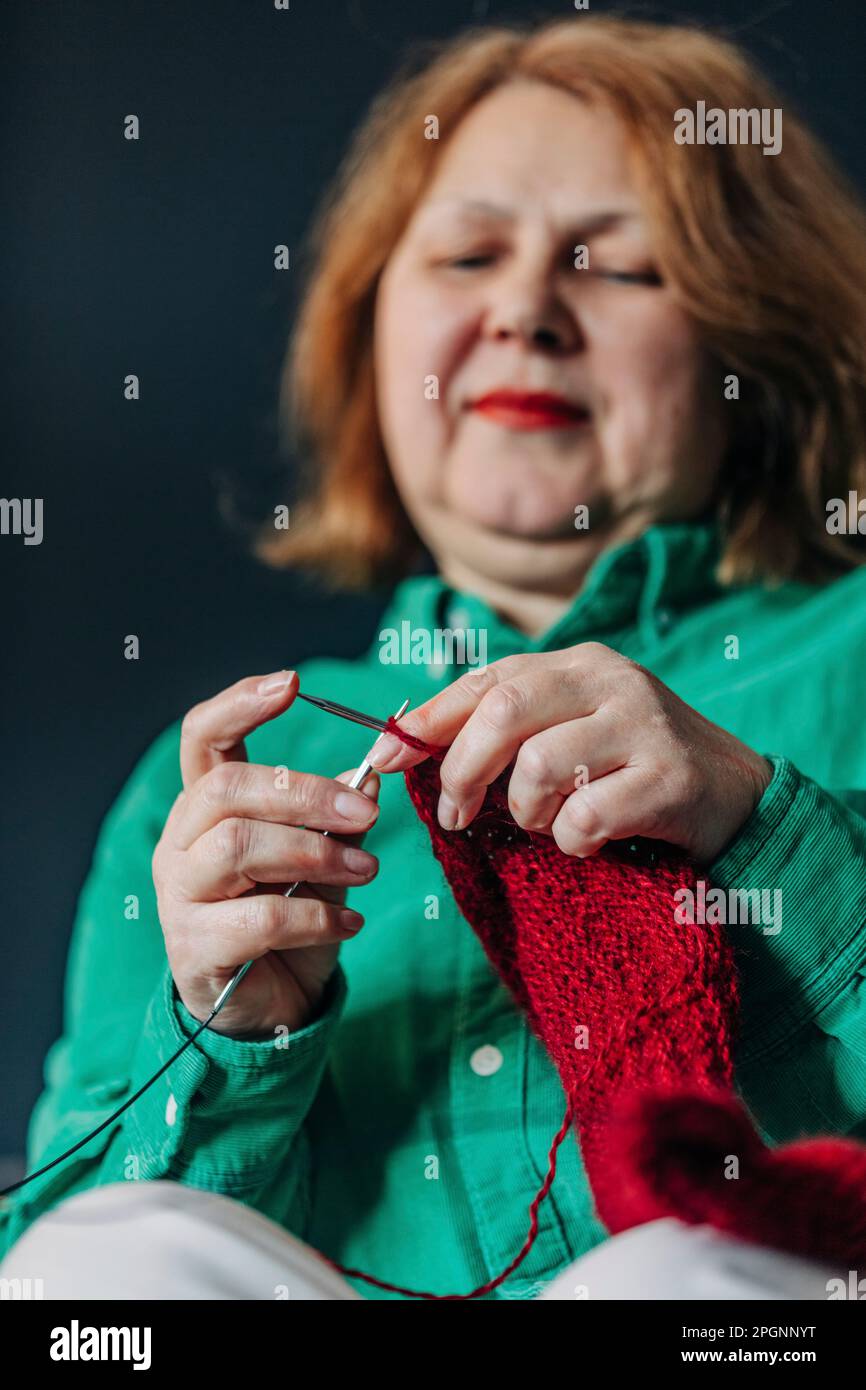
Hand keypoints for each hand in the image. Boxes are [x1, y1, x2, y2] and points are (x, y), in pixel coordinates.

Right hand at [151, 671, 380, 1037]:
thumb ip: (337, 820)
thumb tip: (376, 776)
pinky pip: (260, 917)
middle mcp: (180, 843)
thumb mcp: (322, 862)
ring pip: (239, 847)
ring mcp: (179, 895)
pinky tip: (350, 922)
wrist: (269, 1008)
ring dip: (316, 852)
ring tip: (368, 870)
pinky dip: (317, 916)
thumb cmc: (291, 921)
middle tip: (366, 814)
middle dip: (305, 793)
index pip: (203, 737)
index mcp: (206, 808)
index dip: (240, 703)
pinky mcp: (195, 947)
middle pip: (228, 790)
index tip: (291, 682)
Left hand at [368, 644, 772, 862]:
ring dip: (525, 812)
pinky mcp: (669, 778)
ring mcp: (644, 725)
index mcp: (577, 664)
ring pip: (539, 766)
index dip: (427, 723)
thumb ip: (506, 729)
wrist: (736, 796)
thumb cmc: (630, 768)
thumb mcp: (570, 730)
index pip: (484, 681)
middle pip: (503, 712)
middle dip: (461, 770)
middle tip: (455, 814)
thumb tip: (410, 741)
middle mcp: (610, 681)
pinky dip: (570, 839)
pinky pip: (586, 814)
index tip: (381, 759)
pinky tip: (587, 841)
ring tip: (545, 824)